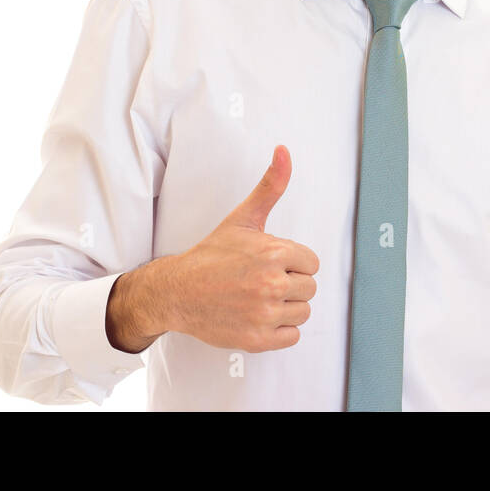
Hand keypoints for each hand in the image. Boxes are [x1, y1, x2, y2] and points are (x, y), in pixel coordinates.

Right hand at [152, 145, 318, 352]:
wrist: (178, 291)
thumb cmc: (212, 255)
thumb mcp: (244, 218)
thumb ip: (271, 185)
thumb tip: (284, 150)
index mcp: (274, 253)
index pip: (312, 263)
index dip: (293, 262)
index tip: (271, 262)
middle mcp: (271, 284)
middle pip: (310, 288)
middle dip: (290, 283)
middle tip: (261, 280)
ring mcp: (264, 314)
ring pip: (303, 312)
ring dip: (286, 307)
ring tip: (259, 297)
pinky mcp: (257, 340)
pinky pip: (292, 336)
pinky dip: (279, 330)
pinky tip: (258, 316)